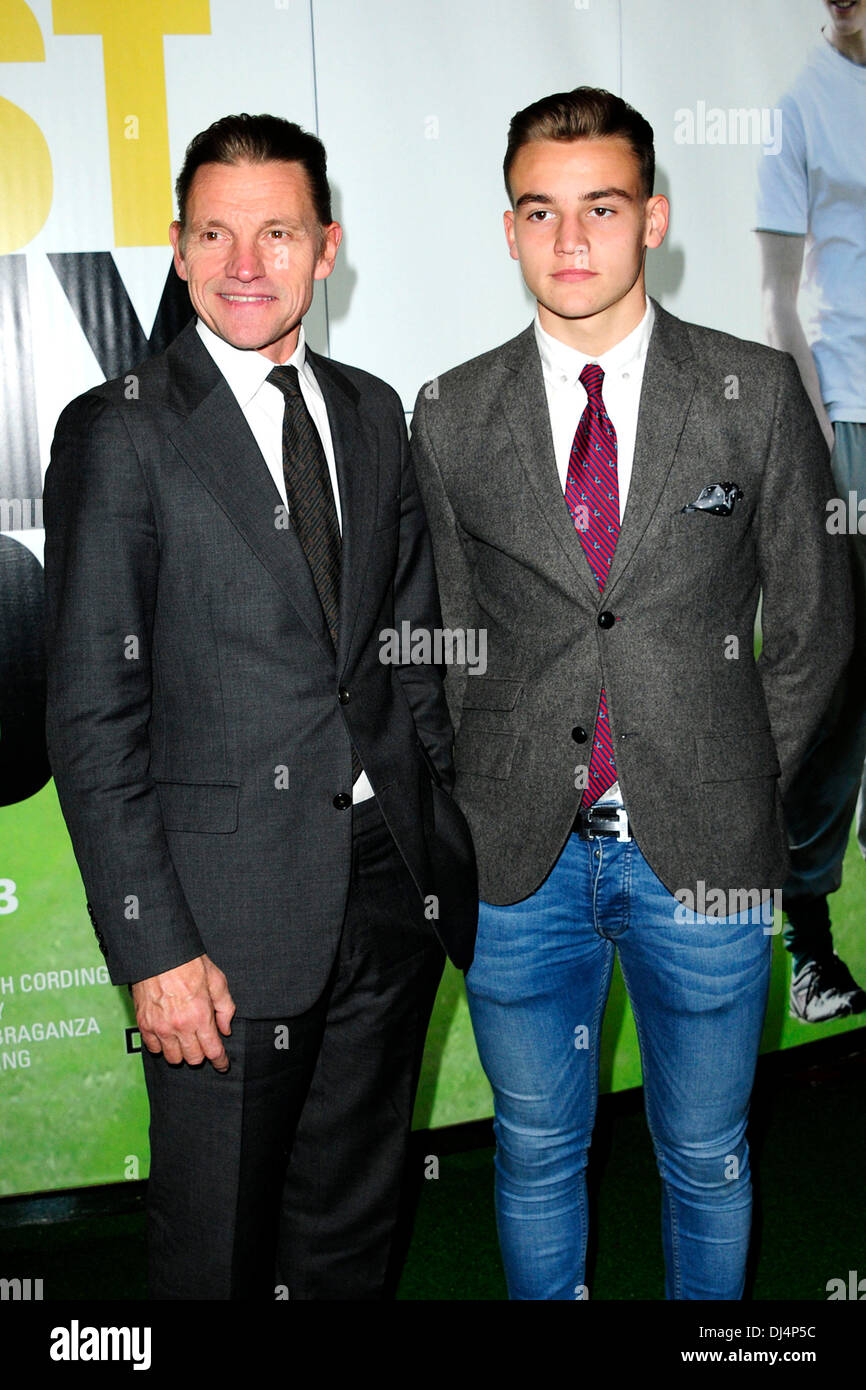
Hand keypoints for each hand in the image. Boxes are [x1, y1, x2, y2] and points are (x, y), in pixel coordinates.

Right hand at [132, 953, 235, 1070]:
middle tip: (203, 1043)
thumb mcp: (217, 980)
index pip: (213, 1051)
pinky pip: (154, 1048)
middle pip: (193, 1059)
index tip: (223, 1065)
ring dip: (182, 1052)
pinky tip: (168, 1035)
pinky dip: (162, 1046)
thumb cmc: (188, 963)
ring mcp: (160, 1027)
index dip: (221, 1062)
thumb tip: (225, 1029)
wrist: (158, 952)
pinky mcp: (144, 1024)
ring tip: (185, 1039)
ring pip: (173, 1058)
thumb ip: (225, 1008)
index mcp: (200, 1016)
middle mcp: (180, 1026)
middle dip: (202, 1054)